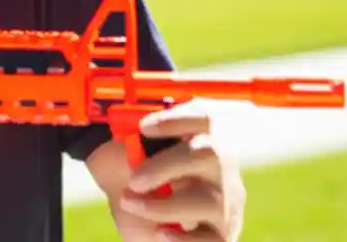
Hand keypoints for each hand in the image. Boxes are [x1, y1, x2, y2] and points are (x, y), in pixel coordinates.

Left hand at [117, 104, 245, 240]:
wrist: (132, 210)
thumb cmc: (131, 175)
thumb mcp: (121, 156)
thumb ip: (126, 144)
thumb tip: (125, 134)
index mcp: (197, 136)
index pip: (203, 117)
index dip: (176, 120)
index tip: (143, 128)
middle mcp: (218, 166)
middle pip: (210, 153)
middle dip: (165, 166)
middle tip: (134, 181)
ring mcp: (225, 201)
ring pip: (211, 201)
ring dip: (164, 206)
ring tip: (132, 204)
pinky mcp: (221, 234)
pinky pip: (213, 240)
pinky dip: (183, 239)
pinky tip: (160, 233)